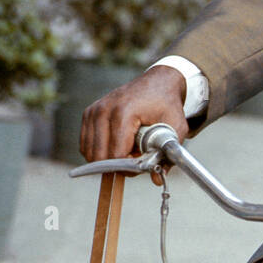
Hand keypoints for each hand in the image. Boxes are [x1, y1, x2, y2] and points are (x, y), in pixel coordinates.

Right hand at [80, 66, 189, 185]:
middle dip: (118, 164)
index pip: (116, 154)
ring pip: (90, 152)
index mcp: (124, 112)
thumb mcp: (176, 129)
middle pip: (100, 155)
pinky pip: (86, 144)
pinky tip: (117, 144)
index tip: (143, 163)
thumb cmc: (167, 105)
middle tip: (136, 158)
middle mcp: (104, 110)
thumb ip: (168, 155)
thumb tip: (156, 179)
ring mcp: (93, 110)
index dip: (129, 166)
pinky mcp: (89, 113)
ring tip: (129, 149)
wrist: (157, 83)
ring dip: (108, 158)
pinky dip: (100, 151)